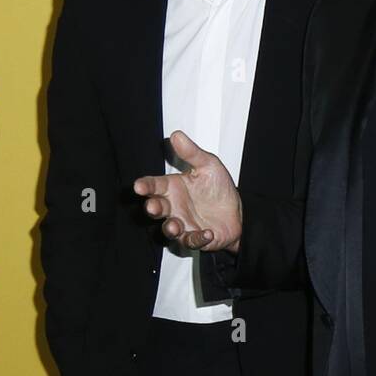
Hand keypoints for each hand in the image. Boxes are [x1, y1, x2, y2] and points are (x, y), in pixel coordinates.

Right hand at [133, 130, 241, 251]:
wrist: (237, 212)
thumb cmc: (218, 188)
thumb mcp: (208, 165)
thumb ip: (192, 153)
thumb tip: (177, 135)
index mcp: (173, 187)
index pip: (154, 185)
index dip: (145, 186)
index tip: (139, 186)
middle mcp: (173, 206)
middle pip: (156, 208)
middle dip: (153, 208)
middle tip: (153, 206)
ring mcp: (182, 223)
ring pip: (168, 229)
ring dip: (170, 228)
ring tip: (175, 226)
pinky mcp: (194, 237)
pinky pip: (192, 240)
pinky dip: (197, 238)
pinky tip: (206, 233)